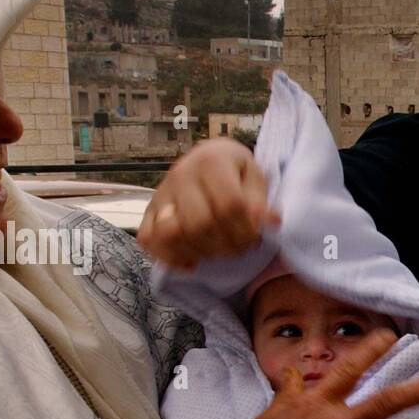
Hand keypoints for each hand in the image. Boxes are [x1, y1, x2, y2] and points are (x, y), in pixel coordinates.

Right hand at [137, 137, 279, 269]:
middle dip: (226, 246)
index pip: (229, 206)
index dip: (246, 231)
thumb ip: (260, 202)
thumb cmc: (236, 171)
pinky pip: (148, 240)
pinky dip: (169, 257)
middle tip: (239, 247)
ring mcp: (161, 194)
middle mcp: (180, 175)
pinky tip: (192, 261)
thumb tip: (271, 222)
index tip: (255, 238)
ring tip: (218, 251)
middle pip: (200, 224)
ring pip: (171, 235)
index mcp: (211, 161)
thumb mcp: (255, 178)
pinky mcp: (149, 212)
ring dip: (200, 253)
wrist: (207, 158)